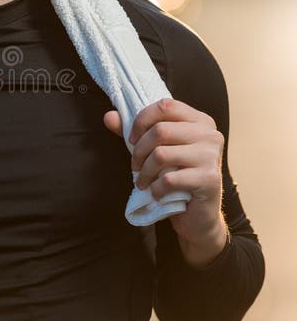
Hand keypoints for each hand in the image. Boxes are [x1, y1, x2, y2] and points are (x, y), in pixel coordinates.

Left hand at [104, 98, 228, 266]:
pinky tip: (156, 193)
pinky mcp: (209, 179)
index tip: (131, 139)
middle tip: (134, 166)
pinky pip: (169, 179)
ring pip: (161, 154)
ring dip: (144, 172)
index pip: (165, 105)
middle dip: (139, 151)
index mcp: (199, 121)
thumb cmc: (177, 176)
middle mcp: (210, 134)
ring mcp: (211, 156)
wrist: (198, 214)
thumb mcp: (157, 150)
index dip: (141, 120)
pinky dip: (155, 189)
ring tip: (142, 181)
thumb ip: (135, 132)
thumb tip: (109, 117)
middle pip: (160, 130)